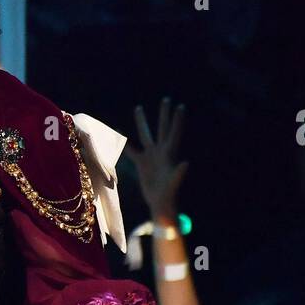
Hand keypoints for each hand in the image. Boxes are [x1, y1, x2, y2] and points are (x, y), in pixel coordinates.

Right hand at [131, 98, 187, 224]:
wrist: (160, 204)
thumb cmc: (169, 196)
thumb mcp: (174, 184)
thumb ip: (179, 174)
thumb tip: (186, 163)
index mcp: (169, 154)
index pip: (174, 133)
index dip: (177, 120)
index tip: (180, 106)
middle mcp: (160, 152)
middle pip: (162, 128)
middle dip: (164, 114)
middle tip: (167, 99)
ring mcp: (151, 156)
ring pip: (145, 135)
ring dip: (142, 122)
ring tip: (138, 108)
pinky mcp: (141, 163)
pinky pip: (131, 150)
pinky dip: (124, 142)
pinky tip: (118, 131)